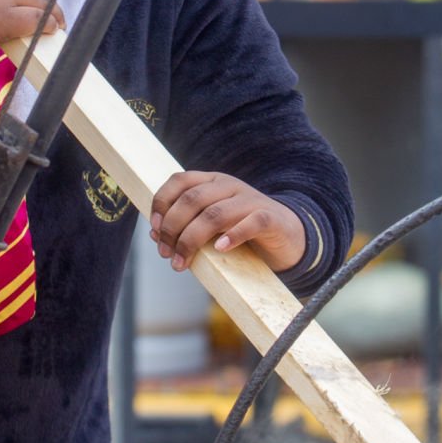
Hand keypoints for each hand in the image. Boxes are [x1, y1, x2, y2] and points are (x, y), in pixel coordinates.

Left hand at [150, 171, 305, 273]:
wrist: (287, 234)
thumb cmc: (242, 230)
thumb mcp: (212, 225)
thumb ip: (186, 226)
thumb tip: (154, 236)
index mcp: (212, 182)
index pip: (180, 181)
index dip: (162, 202)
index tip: (153, 229)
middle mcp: (229, 186)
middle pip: (192, 200)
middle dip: (172, 228)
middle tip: (165, 254)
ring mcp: (251, 200)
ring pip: (215, 213)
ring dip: (192, 240)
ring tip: (182, 261)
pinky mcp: (270, 217)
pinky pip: (251, 222)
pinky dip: (233, 235)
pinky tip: (220, 249)